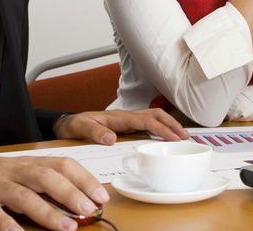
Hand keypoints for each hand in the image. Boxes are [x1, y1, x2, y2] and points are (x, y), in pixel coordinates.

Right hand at [0, 154, 108, 230]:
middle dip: (71, 193)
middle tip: (89, 210)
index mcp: (27, 163)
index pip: (62, 164)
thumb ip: (40, 185)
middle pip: (47, 177)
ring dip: (47, 212)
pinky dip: (5, 224)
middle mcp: (13, 171)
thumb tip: (75, 203)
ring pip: (23, 195)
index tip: (101, 196)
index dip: (83, 179)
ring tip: (66, 227)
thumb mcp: (15, 174)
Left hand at [53, 109, 188, 144]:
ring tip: (181, 137)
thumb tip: (112, 138)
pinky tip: (166, 137)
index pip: (146, 120)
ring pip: (154, 117)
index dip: (162, 129)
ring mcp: (127, 120)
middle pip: (156, 115)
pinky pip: (148, 123)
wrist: (67, 124)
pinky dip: (161, 128)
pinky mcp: (126, 125)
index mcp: (118, 117)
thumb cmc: (74, 126)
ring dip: (169, 124)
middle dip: (172, 124)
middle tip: (185, 137)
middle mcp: (125, 116)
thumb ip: (94, 133)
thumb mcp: (80, 129)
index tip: (174, 138)